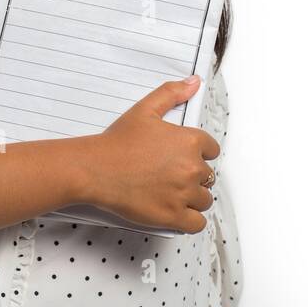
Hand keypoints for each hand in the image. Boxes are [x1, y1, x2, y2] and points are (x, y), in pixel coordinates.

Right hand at [82, 76, 219, 233]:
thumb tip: (193, 82)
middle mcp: (191, 168)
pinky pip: (197, 223)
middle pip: (207, 176)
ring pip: (204, 200)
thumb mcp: (145, 109)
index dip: (197, 153)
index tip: (182, 157)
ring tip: (171, 193)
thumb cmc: (117, 142)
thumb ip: (172, 93)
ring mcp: (183, 194)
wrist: (95, 169)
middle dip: (192, 176)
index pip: (212, 150)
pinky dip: (190, 220)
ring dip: (192, 198)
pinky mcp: (173, 216)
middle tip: (170, 175)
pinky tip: (176, 211)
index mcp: (189, 141)